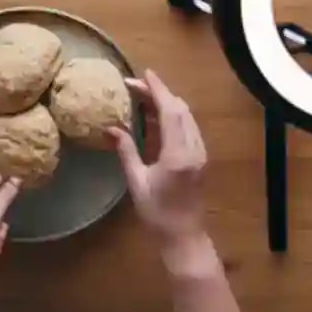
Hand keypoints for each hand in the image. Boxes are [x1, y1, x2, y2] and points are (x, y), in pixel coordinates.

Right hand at [106, 69, 209, 250]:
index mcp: (178, 154)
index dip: (157, 90)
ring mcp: (200, 152)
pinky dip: (172, 116)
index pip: (170, 111)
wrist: (184, 237)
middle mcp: (194, 148)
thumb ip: (126, 152)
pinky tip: (154, 118)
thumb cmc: (157, 214)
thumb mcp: (137, 182)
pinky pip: (188, 128)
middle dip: (159, 93)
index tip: (144, 74)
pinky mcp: (200, 158)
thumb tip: (110, 128)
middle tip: (134, 86)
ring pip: (186, 117)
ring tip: (142, 98)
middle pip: (180, 109)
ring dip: (166, 103)